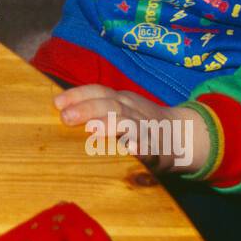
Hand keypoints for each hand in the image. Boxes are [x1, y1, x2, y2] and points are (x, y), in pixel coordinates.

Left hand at [53, 84, 208, 174]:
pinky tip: (130, 149)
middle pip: (110, 105)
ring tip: (93, 131)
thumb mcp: (122, 109)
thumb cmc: (141, 124)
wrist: (184, 135)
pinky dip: (140, 146)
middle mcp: (133, 110)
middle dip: (88, 109)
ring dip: (110, 125)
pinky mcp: (158, 149)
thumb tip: (60, 111)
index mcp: (122, 100)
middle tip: (66, 118)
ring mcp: (146, 128)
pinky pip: (149, 146)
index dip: (78, 95)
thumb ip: (97, 109)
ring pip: (128, 122)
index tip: (57, 103)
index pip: (99, 91)